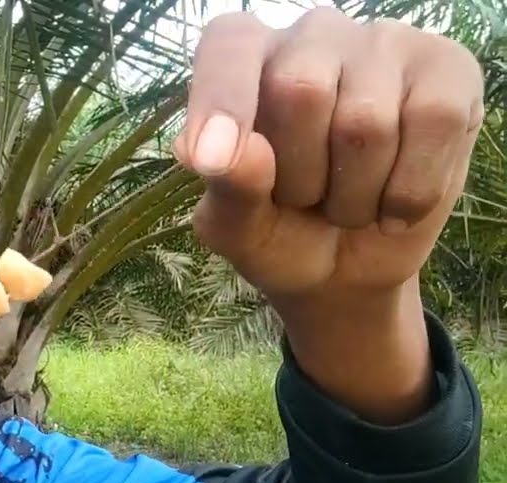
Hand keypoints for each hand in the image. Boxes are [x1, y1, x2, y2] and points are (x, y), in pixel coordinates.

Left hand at [175, 8, 484, 303]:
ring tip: (347, 201)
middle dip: (300, 175)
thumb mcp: (237, 229)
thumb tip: (226, 153)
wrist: (349, 270)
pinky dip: (411, 190)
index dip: (221, 101)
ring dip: (355, 195)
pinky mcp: (448, 70)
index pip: (229, 47)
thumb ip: (227, 189)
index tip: (210, 161)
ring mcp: (383, 44)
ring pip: (367, 121)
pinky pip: (434, 122)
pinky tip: (396, 201)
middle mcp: (312, 36)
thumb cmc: (278, 233)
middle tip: (303, 198)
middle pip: (300, 90)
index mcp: (245, 59)